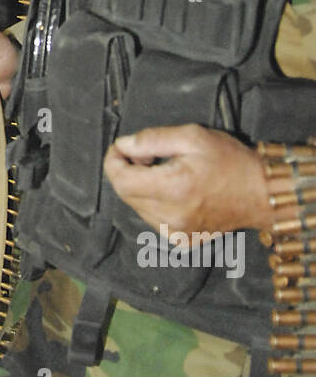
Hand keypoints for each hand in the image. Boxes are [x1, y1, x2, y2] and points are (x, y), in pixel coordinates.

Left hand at [103, 124, 272, 235]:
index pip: (120, 180)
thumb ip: (152, 140)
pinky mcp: (181, 239)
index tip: (120, 148)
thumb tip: (123, 145)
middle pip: (125, 194)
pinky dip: (153, 203)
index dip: (113, 161)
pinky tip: (173, 191)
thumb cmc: (231, 161)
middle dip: (127, 171)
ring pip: (137, 207)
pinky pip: (153, 219)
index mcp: (171, 189)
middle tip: (147, 155)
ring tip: (163, 171)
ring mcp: (175, 232)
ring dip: (140, 187)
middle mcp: (169, 216)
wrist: (262, 194)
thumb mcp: (193, 137)